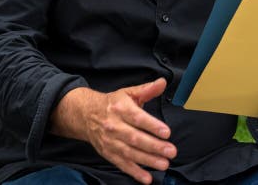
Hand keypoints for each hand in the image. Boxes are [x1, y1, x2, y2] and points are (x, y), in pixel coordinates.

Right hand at [59, 78, 176, 183]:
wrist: (86, 115)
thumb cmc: (113, 104)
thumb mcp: (129, 93)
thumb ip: (147, 89)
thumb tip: (162, 82)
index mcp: (121, 108)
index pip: (137, 118)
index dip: (152, 126)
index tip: (166, 132)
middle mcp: (114, 126)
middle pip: (135, 138)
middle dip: (154, 146)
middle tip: (171, 151)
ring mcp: (110, 142)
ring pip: (130, 153)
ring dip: (148, 160)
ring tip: (163, 164)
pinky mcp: (109, 153)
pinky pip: (122, 164)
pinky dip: (134, 172)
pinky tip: (147, 178)